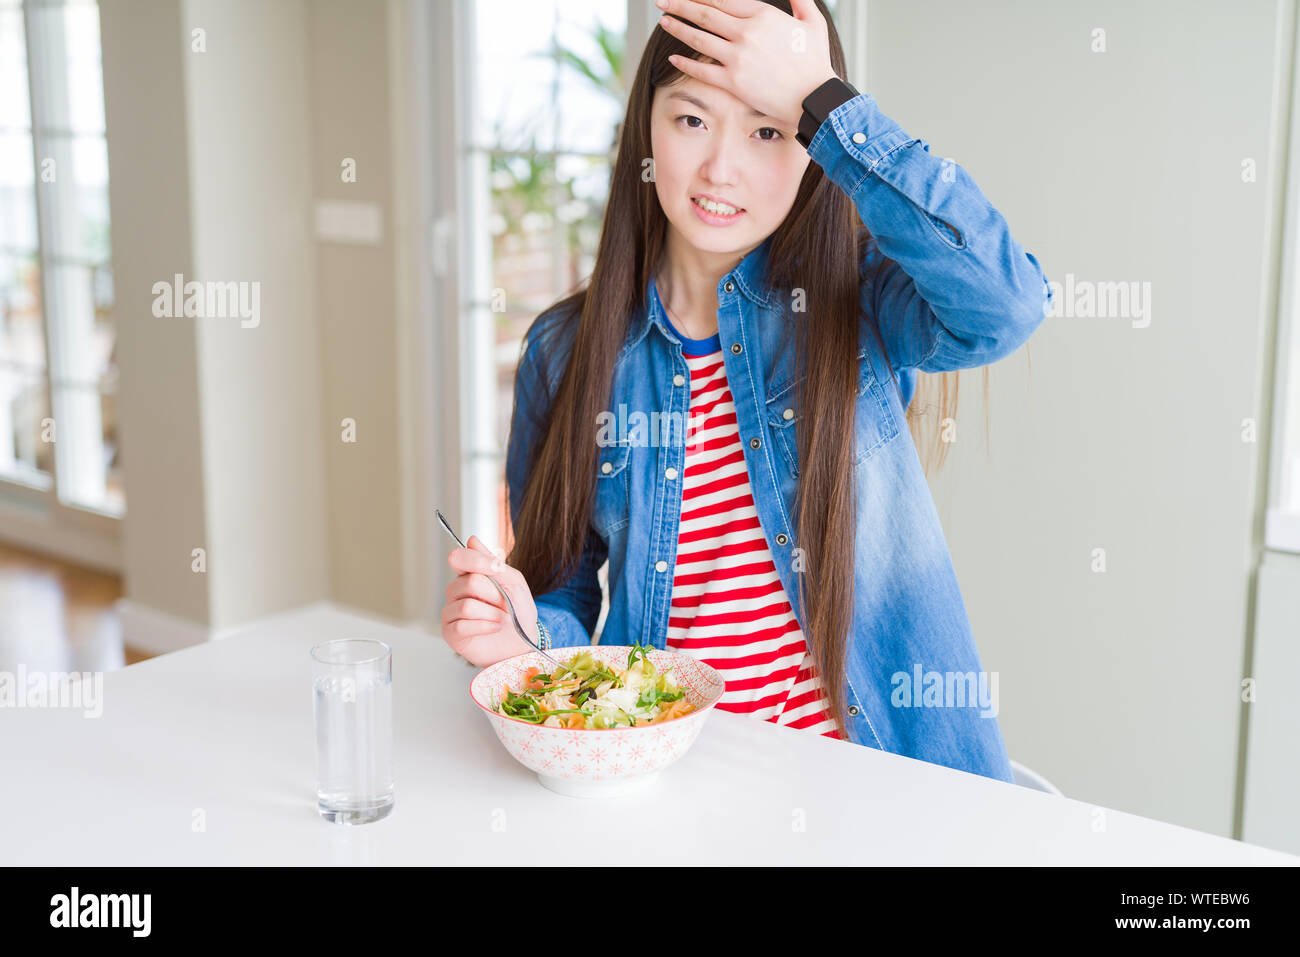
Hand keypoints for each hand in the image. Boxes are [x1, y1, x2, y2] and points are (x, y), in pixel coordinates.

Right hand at [441, 535, 539, 666]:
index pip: (458, 558)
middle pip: (470, 582)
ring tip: (501, 618)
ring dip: (492, 613)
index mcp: (469, 575)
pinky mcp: (450, 632)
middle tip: (505, 604)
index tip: (497, 568)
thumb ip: (493, 564)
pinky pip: (462, 624)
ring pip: (467, 605)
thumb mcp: (513, 583)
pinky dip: (485, 626)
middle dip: (495, 595)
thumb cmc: (517, 612)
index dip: (476, 560)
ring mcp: (450, 612)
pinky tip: (494, 627)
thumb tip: (472, 540)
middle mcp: (456, 591)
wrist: (522, 642)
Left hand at [656, 0, 836, 132]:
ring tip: (664, 21)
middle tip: (662, 0)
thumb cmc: (815, 61)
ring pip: (699, 38)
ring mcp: (737, 58)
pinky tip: (673, 56)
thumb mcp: (812, 22)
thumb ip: (800, 0)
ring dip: (677, 28)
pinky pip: (702, 70)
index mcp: (763, 14)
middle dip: (680, 4)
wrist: (813, 97)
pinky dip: (685, 63)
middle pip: (704, 14)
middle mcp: (746, 33)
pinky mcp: (733, 82)